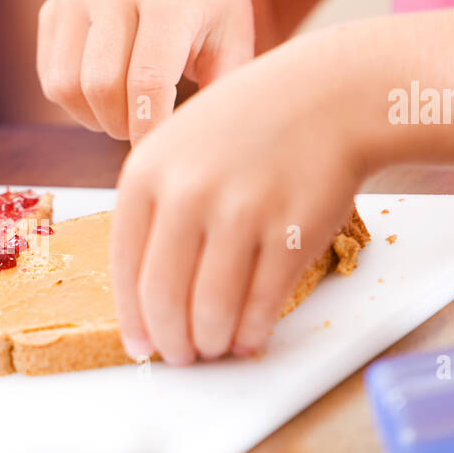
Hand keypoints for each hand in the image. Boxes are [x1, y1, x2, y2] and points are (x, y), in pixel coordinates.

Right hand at [36, 0, 254, 141]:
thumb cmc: (215, 8)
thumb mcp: (235, 45)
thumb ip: (219, 95)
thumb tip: (194, 151)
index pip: (146, 80)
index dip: (148, 129)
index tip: (156, 153)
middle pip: (100, 86)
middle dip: (121, 125)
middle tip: (144, 131)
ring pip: (66, 86)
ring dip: (93, 117)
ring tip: (124, 114)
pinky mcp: (53, 7)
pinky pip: (50, 77)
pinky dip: (74, 102)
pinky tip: (106, 96)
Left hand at [111, 33, 367, 363]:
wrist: (329, 96)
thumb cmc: (249, 127)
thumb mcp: (179, 148)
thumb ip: (155, 210)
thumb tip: (146, 298)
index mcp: (146, 172)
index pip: (125, 267)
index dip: (133, 318)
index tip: (140, 345)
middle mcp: (187, 192)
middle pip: (163, 296)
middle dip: (170, 340)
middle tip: (179, 356)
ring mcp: (241, 212)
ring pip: (211, 308)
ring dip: (210, 341)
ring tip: (213, 347)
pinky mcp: (291, 232)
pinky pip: (262, 302)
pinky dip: (252, 331)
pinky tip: (249, 336)